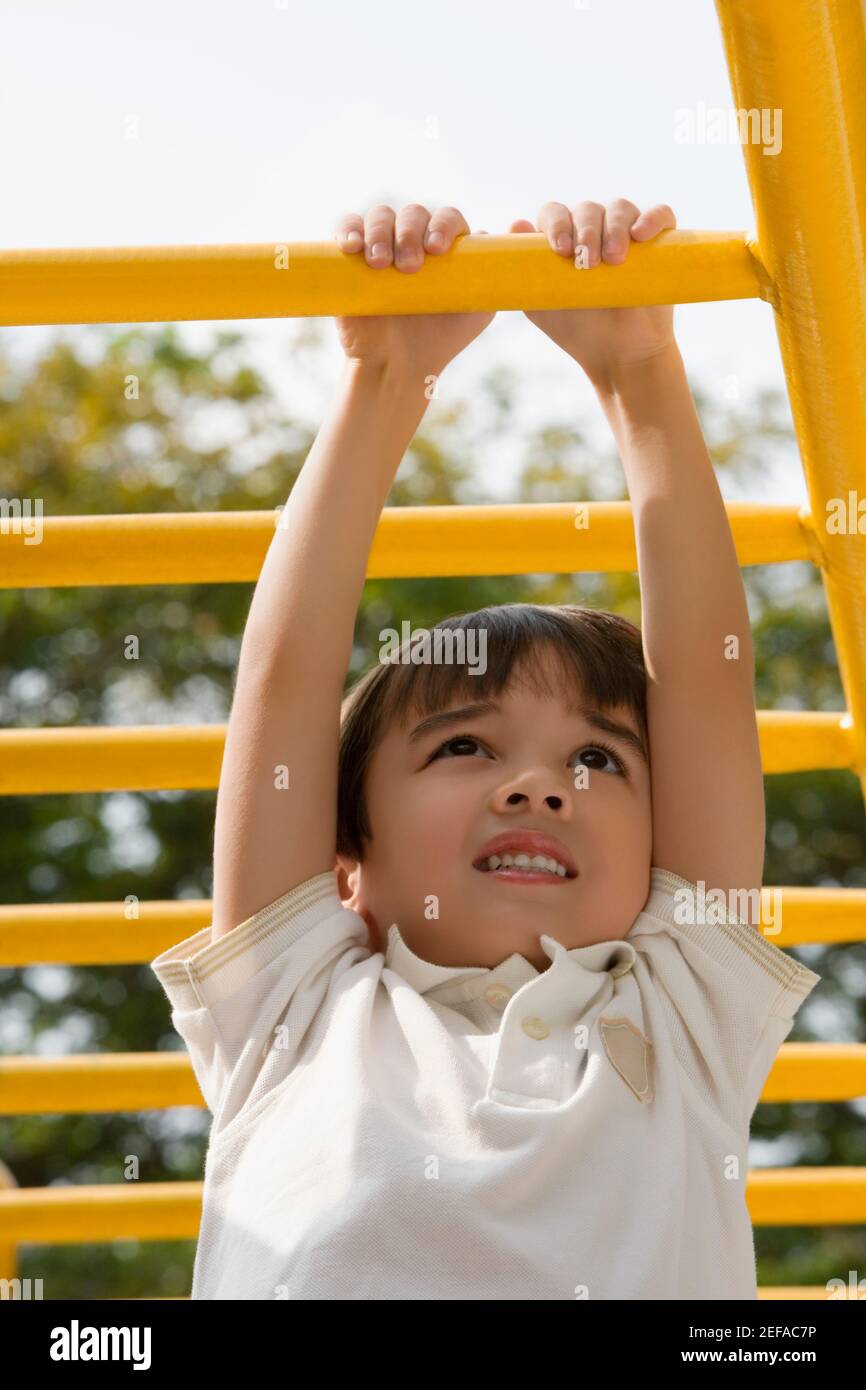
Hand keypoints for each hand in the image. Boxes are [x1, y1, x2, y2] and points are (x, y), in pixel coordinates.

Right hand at [333, 203, 494, 377]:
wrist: (397, 364)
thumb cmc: (440, 339)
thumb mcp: (475, 311)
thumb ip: (488, 278)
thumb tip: (487, 236)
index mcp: (444, 246)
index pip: (447, 218)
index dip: (443, 225)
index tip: (437, 249)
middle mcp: (414, 239)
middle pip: (413, 213)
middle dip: (410, 233)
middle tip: (409, 267)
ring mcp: (382, 244)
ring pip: (380, 215)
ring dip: (379, 233)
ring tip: (380, 264)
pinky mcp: (351, 257)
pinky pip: (347, 227)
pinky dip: (348, 230)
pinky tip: (352, 247)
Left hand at [510, 200, 677, 380]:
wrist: (618, 354)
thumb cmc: (577, 329)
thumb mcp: (543, 304)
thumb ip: (525, 271)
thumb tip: (516, 224)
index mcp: (564, 238)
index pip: (554, 213)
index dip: (555, 224)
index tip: (561, 251)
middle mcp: (594, 229)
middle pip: (587, 209)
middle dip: (585, 232)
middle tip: (588, 263)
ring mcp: (627, 233)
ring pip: (620, 208)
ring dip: (614, 228)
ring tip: (614, 259)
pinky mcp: (659, 243)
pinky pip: (660, 214)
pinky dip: (652, 218)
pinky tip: (641, 234)